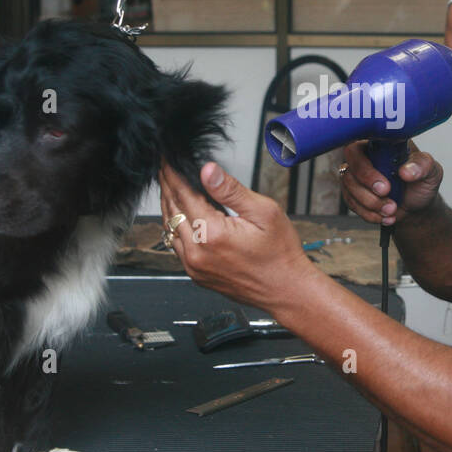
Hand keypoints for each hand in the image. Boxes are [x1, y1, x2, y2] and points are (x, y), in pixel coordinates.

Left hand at [158, 162, 317, 310]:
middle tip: (165, 168)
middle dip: (167, 186)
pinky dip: (176, 226)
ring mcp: (194, 266)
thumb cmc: (281, 254)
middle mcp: (197, 252)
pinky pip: (176, 245)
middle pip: (171, 210)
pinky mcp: (196, 274)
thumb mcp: (263, 212)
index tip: (167, 159)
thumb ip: (231, 190)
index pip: (182, 194)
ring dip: (169, 206)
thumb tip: (208, 170)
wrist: (287, 291)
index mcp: (211, 233)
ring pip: (169, 228)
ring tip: (171, 187)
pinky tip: (182, 215)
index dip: (172, 173)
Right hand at [339, 140, 441, 226]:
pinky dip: (368, 214)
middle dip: (367, 186)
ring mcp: (357, 176)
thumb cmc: (422, 182)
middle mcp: (366, 157)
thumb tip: (406, 171)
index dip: (366, 166)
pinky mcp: (354, 193)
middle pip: (351, 167)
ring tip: (391, 209)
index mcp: (382, 143)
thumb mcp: (431, 171)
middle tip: (386, 194)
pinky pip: (352, 203)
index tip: (384, 185)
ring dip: (370, 203)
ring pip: (349, 187)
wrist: (418, 205)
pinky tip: (385, 216)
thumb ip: (423, 166)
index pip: (361, 145)